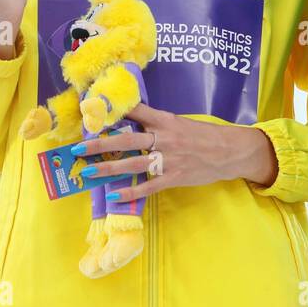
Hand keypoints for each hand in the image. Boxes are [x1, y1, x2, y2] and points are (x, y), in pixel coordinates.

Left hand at [70, 103, 278, 202]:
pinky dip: (130, 191)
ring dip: (107, 169)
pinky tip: (114, 195)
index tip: (93, 111)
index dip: (115, 111)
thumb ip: (157, 123)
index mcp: (166, 121)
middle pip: (127, 140)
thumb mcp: (181, 122)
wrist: (229, 151)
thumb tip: (131, 122)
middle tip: (77, 147)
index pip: (136, 112)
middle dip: (100, 144)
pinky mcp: (174, 177)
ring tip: (87, 172)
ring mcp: (169, 159)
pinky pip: (148, 186)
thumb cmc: (204, 135)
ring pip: (132, 164)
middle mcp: (165, 139)